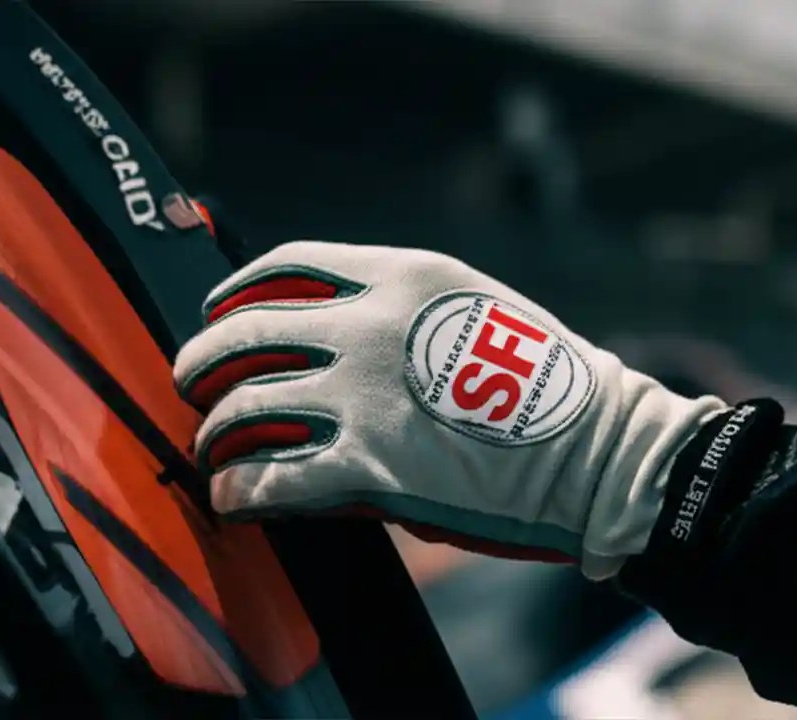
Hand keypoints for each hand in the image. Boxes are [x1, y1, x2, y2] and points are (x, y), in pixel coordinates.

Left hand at [173, 241, 725, 577]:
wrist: (598, 451)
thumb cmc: (550, 388)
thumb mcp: (478, 310)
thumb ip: (406, 312)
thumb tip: (340, 334)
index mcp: (402, 276)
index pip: (286, 265)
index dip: (236, 293)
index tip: (221, 313)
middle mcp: (368, 325)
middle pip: (243, 331)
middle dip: (203, 363)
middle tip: (197, 388)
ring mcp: (362, 397)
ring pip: (240, 406)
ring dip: (215, 433)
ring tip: (216, 452)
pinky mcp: (365, 471)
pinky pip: (265, 479)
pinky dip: (237, 491)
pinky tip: (236, 498)